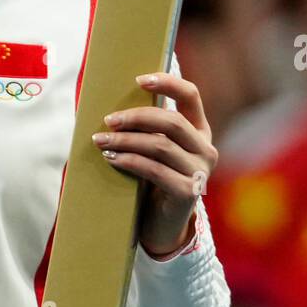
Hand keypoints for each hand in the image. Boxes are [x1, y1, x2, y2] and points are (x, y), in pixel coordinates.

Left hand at [92, 70, 217, 256]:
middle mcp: (206, 148)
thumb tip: (112, 107)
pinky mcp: (188, 192)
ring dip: (125, 141)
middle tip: (108, 120)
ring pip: (160, 146)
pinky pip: (155, 170)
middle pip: (170, 122)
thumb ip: (147, 130)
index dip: (167, 83)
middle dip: (135, 118)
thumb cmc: (153, 182)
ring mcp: (200, 172)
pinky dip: (129, 162)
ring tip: (101, 142)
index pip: (190, 96)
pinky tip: (111, 159)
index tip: (139, 80)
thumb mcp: (153, 151)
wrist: (162, 226)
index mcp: (200, 131)